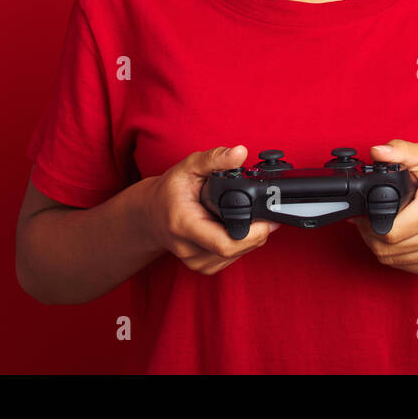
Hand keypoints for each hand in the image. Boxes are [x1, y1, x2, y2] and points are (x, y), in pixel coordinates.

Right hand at [140, 145, 279, 274]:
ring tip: (247, 218)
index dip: (253, 234)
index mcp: (184, 225)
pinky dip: (240, 245)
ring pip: (235, 256)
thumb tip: (240, 152)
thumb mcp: (189, 166)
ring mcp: (194, 261)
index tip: (267, 218)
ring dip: (249, 240)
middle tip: (266, 215)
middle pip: (235, 250)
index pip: (225, 242)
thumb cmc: (170, 190)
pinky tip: (235, 229)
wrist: (150, 212)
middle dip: (257, 234)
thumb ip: (215, 159)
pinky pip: (230, 260)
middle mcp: (188, 248)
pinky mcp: (201, 266)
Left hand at [351, 140, 417, 275]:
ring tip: (381, 228)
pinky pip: (405, 267)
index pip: (391, 230)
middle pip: (388, 248)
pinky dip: (394, 255)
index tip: (365, 213)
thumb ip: (401, 151)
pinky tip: (396, 239)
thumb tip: (377, 152)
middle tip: (368, 220)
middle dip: (370, 235)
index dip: (369, 223)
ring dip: (379, 246)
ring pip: (393, 260)